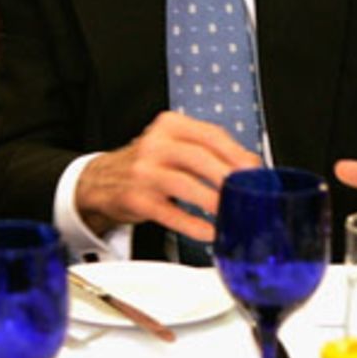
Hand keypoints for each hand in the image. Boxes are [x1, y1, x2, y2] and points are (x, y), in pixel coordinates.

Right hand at [75, 111, 260, 241]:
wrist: (102, 179)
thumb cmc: (147, 162)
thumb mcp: (173, 144)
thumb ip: (208, 150)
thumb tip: (250, 166)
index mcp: (169, 126)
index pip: (209, 134)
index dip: (236, 153)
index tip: (254, 170)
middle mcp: (154, 144)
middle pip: (198, 157)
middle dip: (227, 177)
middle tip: (247, 193)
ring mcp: (143, 171)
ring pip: (184, 184)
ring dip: (212, 201)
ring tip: (231, 213)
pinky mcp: (136, 198)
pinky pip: (169, 213)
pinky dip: (192, 224)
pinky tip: (208, 231)